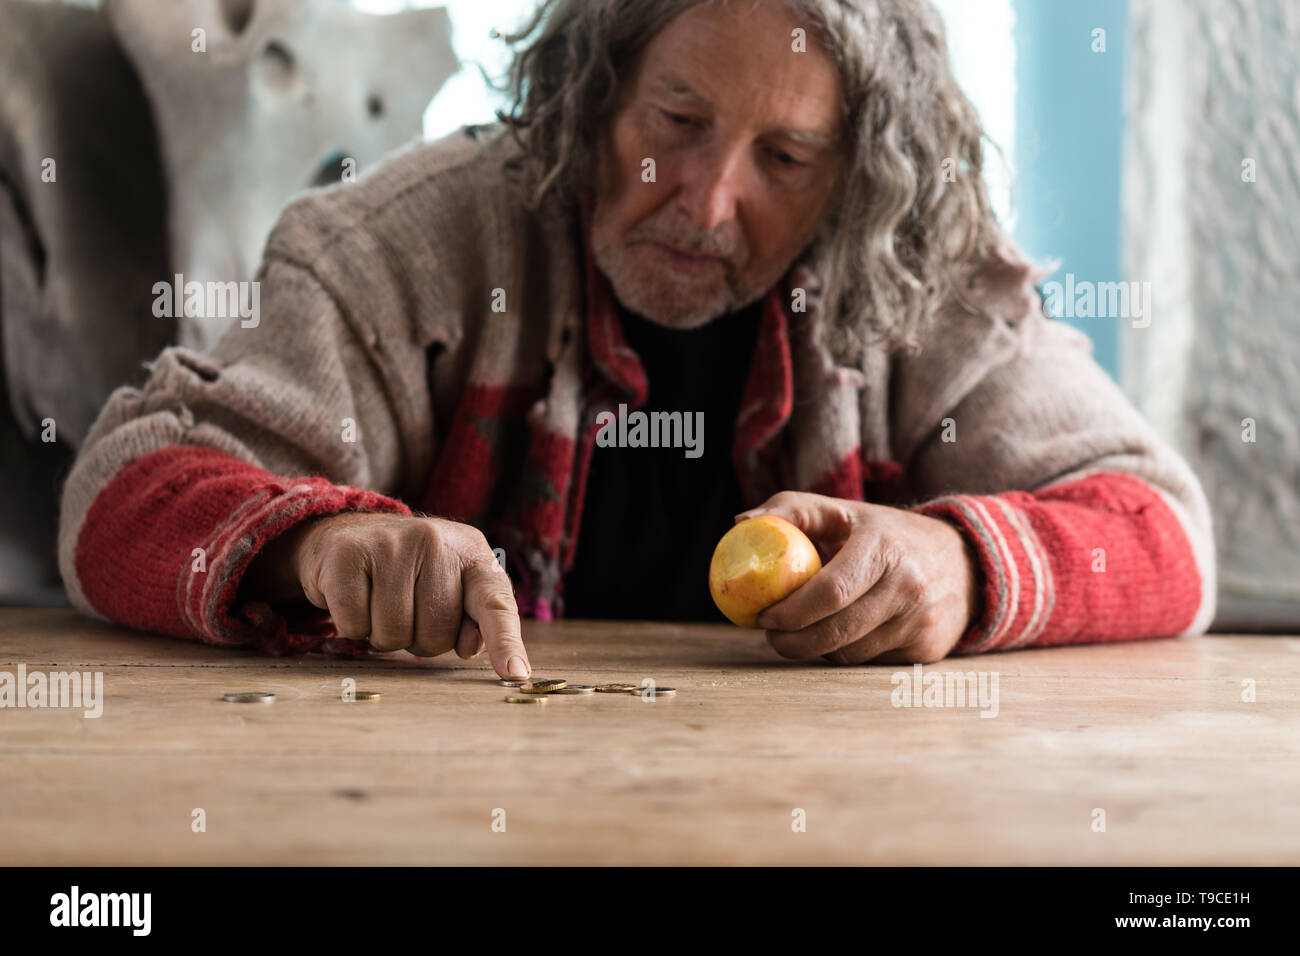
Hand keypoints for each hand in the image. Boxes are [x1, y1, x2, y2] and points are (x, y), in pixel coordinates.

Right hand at [245, 512, 529, 678]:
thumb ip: (476, 619)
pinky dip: (353, 626)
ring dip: (384, 635)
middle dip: (419, 639)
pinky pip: (354, 624)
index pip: (495, 604)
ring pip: (392, 633)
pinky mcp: (348, 553)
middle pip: (435, 634)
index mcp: (472, 553)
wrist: (353, 532)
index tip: (515, 674)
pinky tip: (357, 599)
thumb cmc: (413, 572)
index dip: (505, 642)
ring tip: (382, 605)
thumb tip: (469, 647)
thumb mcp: (455, 586)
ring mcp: (391, 543)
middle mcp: (436, 541)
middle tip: (408, 611)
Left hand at [735, 492, 978, 664]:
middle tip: (771, 635)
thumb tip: (742, 523)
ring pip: (850, 653)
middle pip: (837, 631)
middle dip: (793, 641)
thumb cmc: (885, 535)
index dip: (792, 611)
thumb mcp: (843, 511)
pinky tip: (843, 635)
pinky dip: (847, 653)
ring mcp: (920, 621)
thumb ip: (791, 510)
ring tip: (805, 631)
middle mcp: (907, 586)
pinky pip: (870, 662)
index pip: (831, 591)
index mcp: (883, 547)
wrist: (963, 562)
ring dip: (817, 648)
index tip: (763, 616)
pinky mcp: (927, 649)